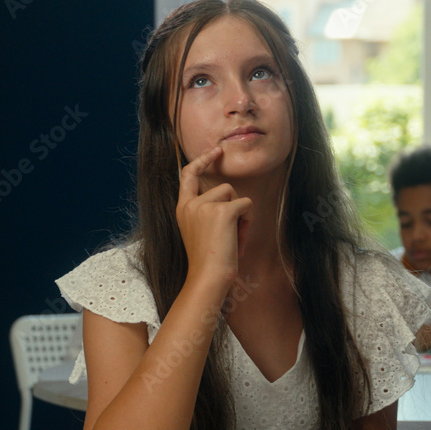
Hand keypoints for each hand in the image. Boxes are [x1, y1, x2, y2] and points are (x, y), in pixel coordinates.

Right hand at [175, 147, 252, 288]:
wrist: (208, 278)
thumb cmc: (208, 261)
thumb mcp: (201, 232)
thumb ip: (207, 214)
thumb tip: (233, 203)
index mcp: (182, 209)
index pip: (188, 175)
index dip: (202, 160)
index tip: (216, 151)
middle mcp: (190, 204)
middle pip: (222, 187)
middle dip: (234, 205)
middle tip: (235, 229)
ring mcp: (205, 206)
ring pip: (234, 195)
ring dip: (240, 215)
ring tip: (233, 238)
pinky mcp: (222, 211)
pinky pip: (246, 205)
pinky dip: (248, 221)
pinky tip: (239, 239)